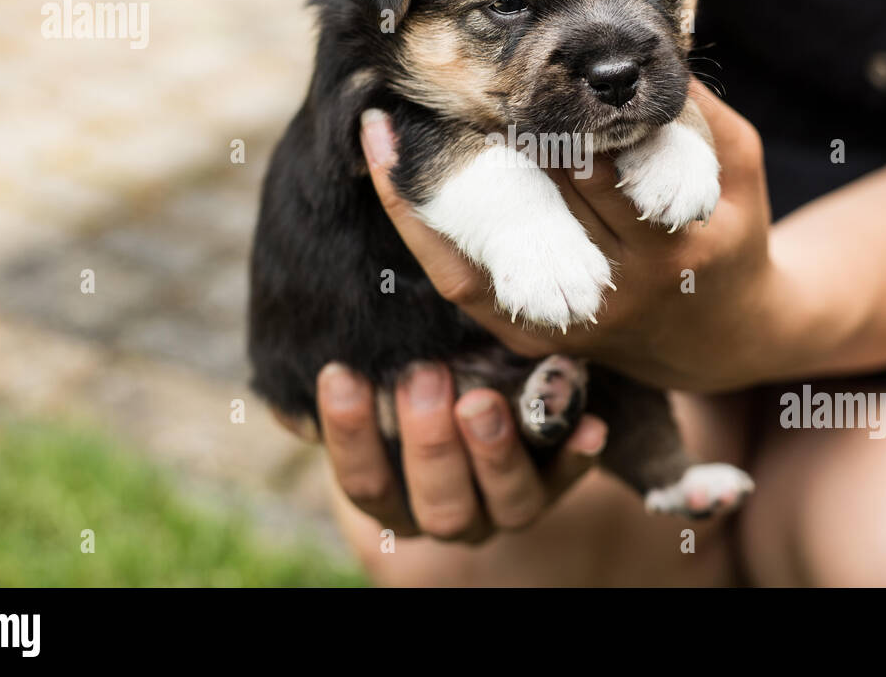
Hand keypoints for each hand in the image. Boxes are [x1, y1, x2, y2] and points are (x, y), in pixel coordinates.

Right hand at [312, 361, 606, 542]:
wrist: (465, 395)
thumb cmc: (400, 385)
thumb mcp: (368, 388)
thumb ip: (344, 386)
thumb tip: (296, 383)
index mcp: (393, 498)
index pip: (364, 481)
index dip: (350, 433)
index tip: (341, 373)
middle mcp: (449, 513)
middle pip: (439, 504)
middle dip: (429, 443)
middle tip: (423, 377)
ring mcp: (504, 505)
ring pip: (506, 505)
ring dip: (494, 452)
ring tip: (484, 400)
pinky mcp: (553, 482)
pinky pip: (570, 478)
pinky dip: (577, 453)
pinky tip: (589, 423)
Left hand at [359, 82, 785, 391]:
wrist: (721, 336)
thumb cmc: (731, 232)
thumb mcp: (739, 166)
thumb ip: (696, 108)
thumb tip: (634, 46)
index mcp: (670, 244)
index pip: (600, 168)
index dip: (559, 118)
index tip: (528, 69)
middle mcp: (614, 289)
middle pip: (539, 195)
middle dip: (502, 134)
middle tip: (451, 76)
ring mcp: (565, 319)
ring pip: (487, 233)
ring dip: (447, 167)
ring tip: (399, 107)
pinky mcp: (528, 333)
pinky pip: (459, 275)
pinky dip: (417, 221)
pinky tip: (382, 163)